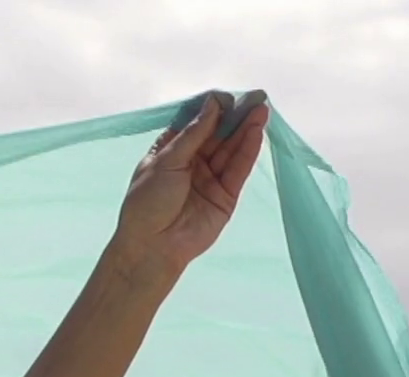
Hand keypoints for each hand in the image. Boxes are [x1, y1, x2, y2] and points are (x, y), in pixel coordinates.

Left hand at [110, 93, 269, 279]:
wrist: (153, 246)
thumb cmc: (148, 201)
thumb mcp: (166, 161)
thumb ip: (193, 134)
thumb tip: (213, 104)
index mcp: (171, 151)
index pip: (196, 123)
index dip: (211, 109)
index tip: (224, 98)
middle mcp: (192, 162)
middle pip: (218, 134)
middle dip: (235, 116)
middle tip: (254, 97)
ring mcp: (210, 178)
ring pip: (231, 149)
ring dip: (246, 129)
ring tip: (261, 109)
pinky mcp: (226, 196)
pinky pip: (238, 170)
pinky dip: (248, 151)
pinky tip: (256, 132)